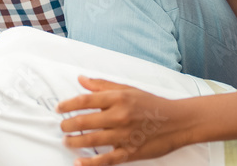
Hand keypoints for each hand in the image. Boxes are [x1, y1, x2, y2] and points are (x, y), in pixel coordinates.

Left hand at [57, 77, 193, 164]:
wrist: (178, 121)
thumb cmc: (152, 104)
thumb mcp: (129, 89)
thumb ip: (103, 85)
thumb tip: (81, 79)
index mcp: (119, 98)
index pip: (86, 100)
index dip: (68, 104)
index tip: (59, 108)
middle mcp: (120, 116)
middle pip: (84, 120)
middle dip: (68, 124)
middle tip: (62, 126)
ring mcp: (124, 135)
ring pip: (91, 140)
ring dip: (74, 142)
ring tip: (67, 141)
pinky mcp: (130, 152)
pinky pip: (106, 160)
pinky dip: (90, 163)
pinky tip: (79, 162)